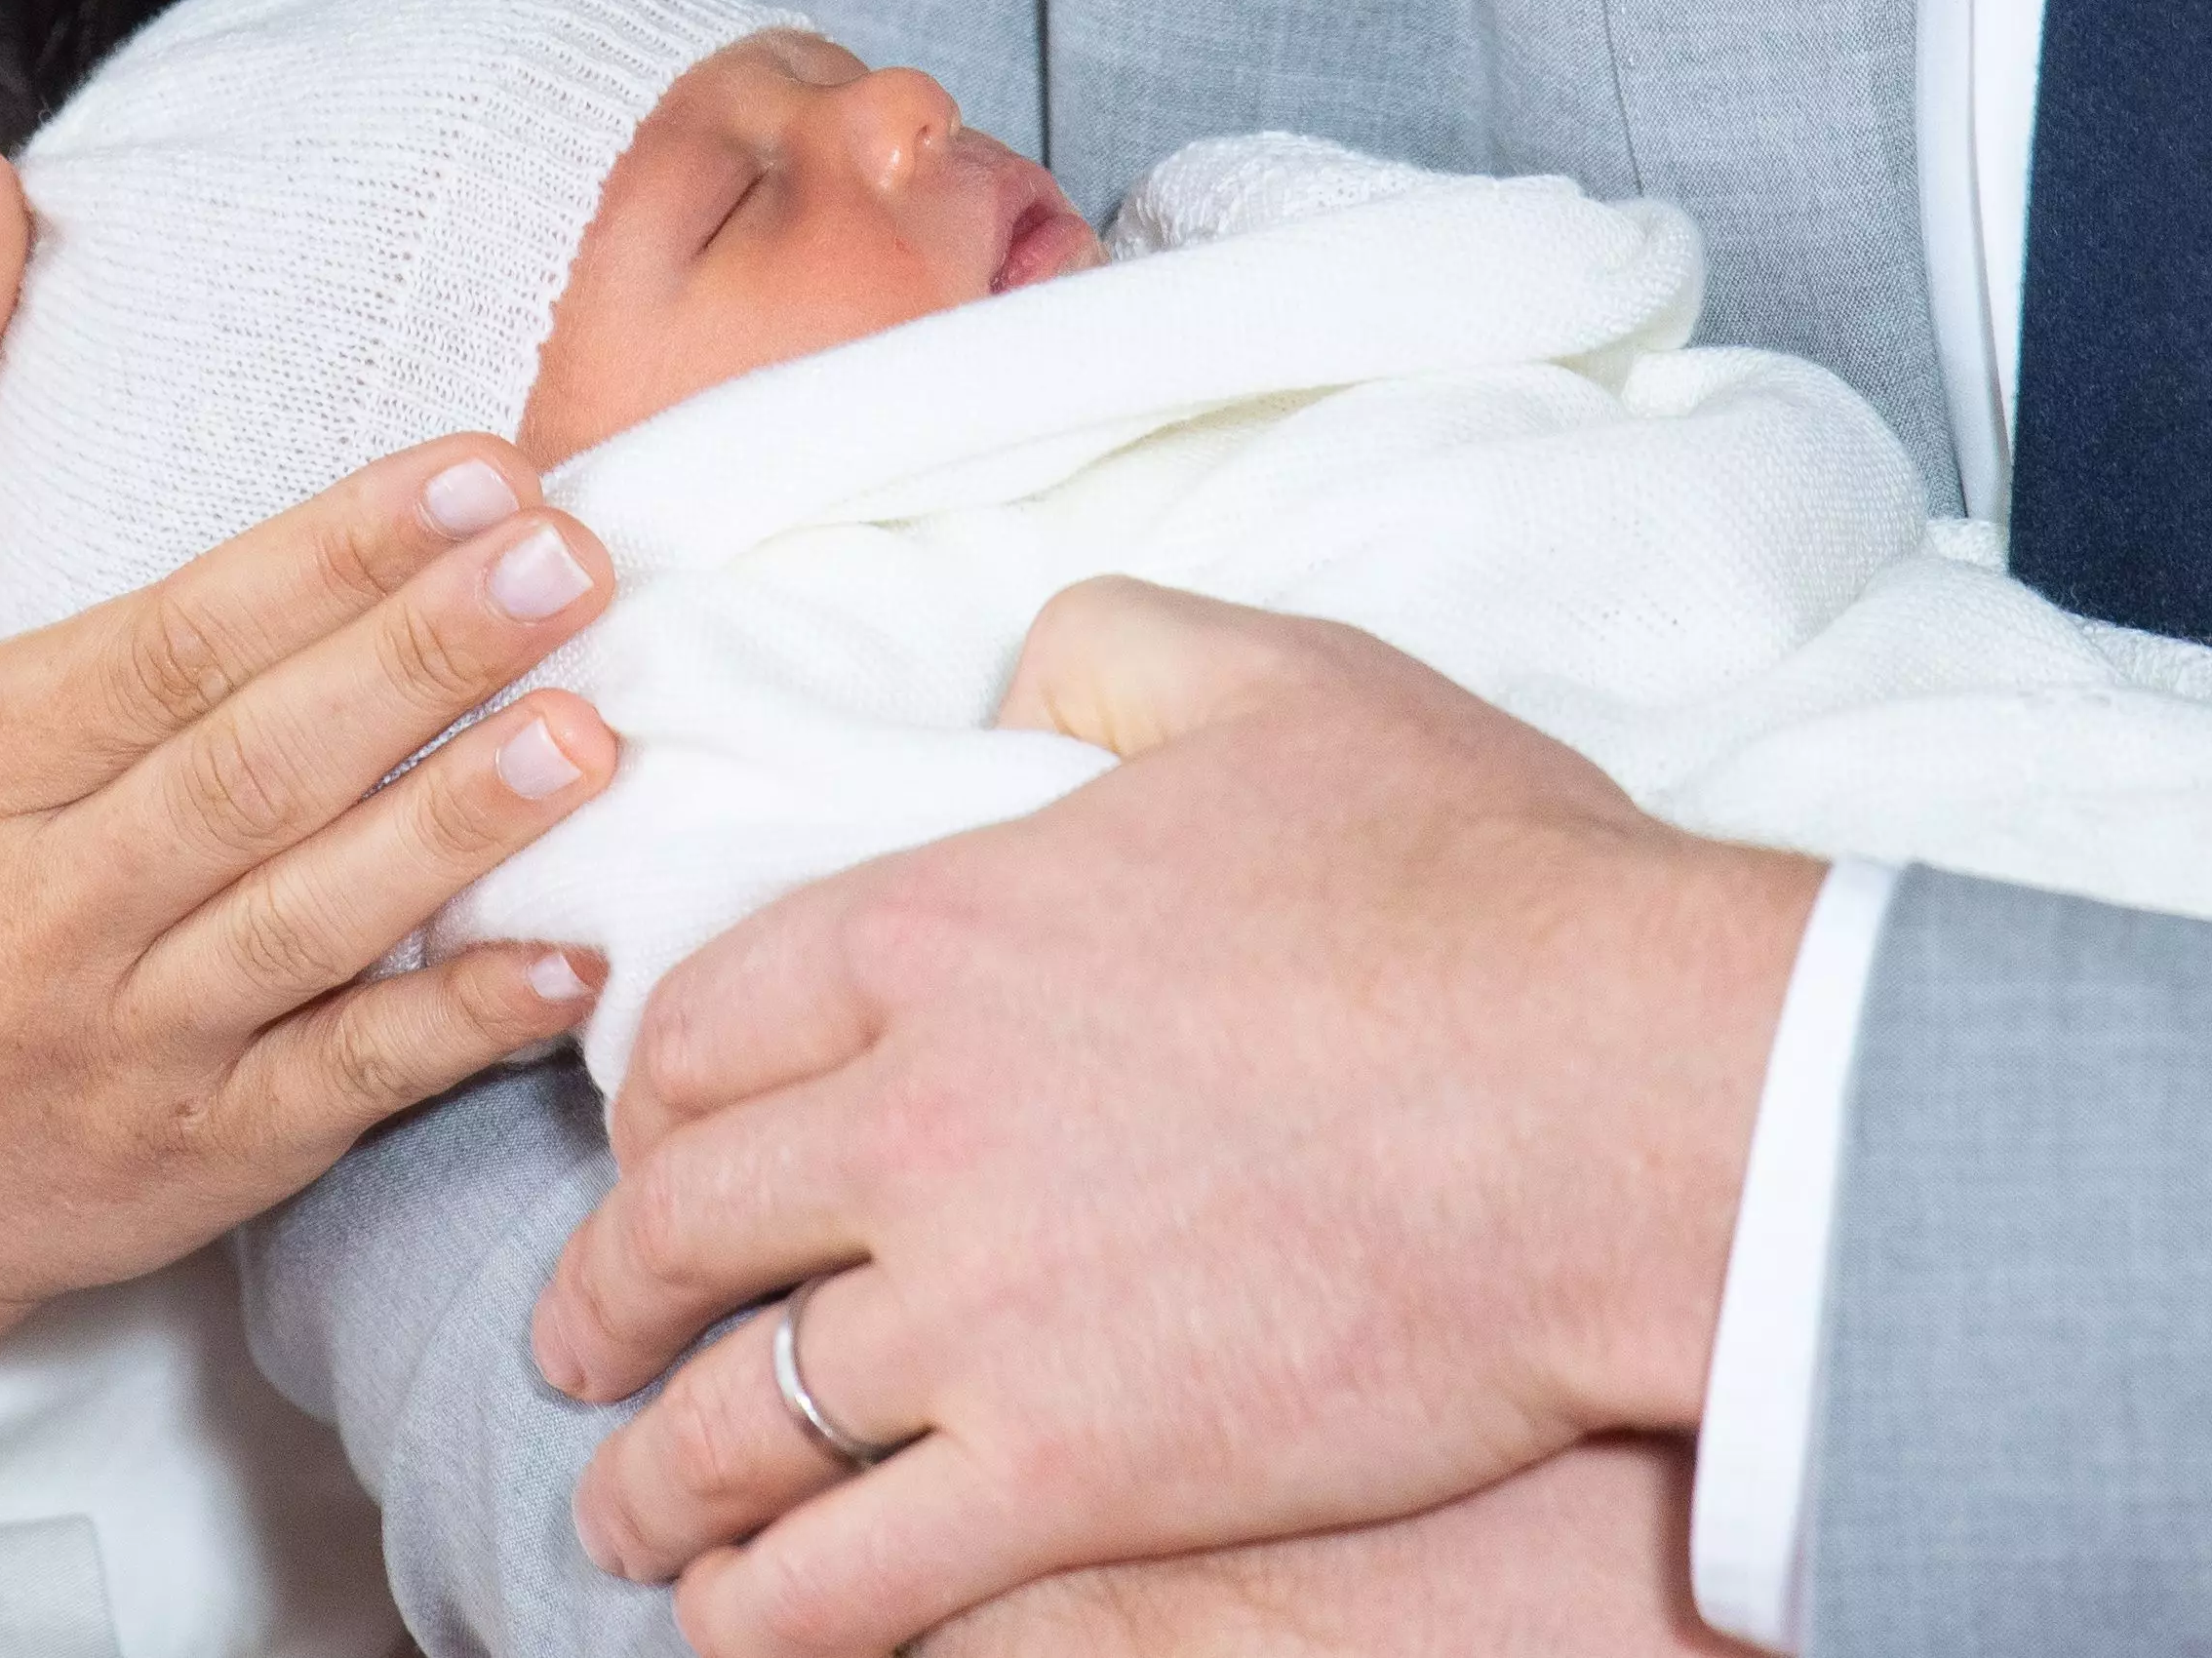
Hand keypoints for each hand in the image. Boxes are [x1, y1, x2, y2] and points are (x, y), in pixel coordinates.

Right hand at [0, 143, 623, 1344]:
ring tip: (596, 728)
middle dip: (421, 660)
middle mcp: (39, 910)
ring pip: (314, 927)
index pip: (162, 648)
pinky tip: (577, 958)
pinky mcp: (211, 1155)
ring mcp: (132, 1045)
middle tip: (578, 555)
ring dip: (460, 831)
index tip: (475, 464)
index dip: (323, 558)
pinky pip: (347, 1086)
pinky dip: (461, 1029)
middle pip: (253, 773)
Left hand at [531, 578, 1820, 1655]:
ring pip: (735, 1420)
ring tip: (630, 1512)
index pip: (699, 1028)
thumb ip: (1106, 651)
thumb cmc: (1475, 881)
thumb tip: (1019, 674)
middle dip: (603, 1296)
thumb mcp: (1276, 683)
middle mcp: (911, 1118)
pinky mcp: (1071, 1470)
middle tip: (582, 1338)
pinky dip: (764, 1614)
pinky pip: (851, 1577)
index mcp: (933, 930)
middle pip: (677, 1226)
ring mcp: (977, 1308)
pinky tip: (737, 1622)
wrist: (1629, 1089)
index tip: (643, 1147)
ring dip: (655, 1479)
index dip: (646, 1103)